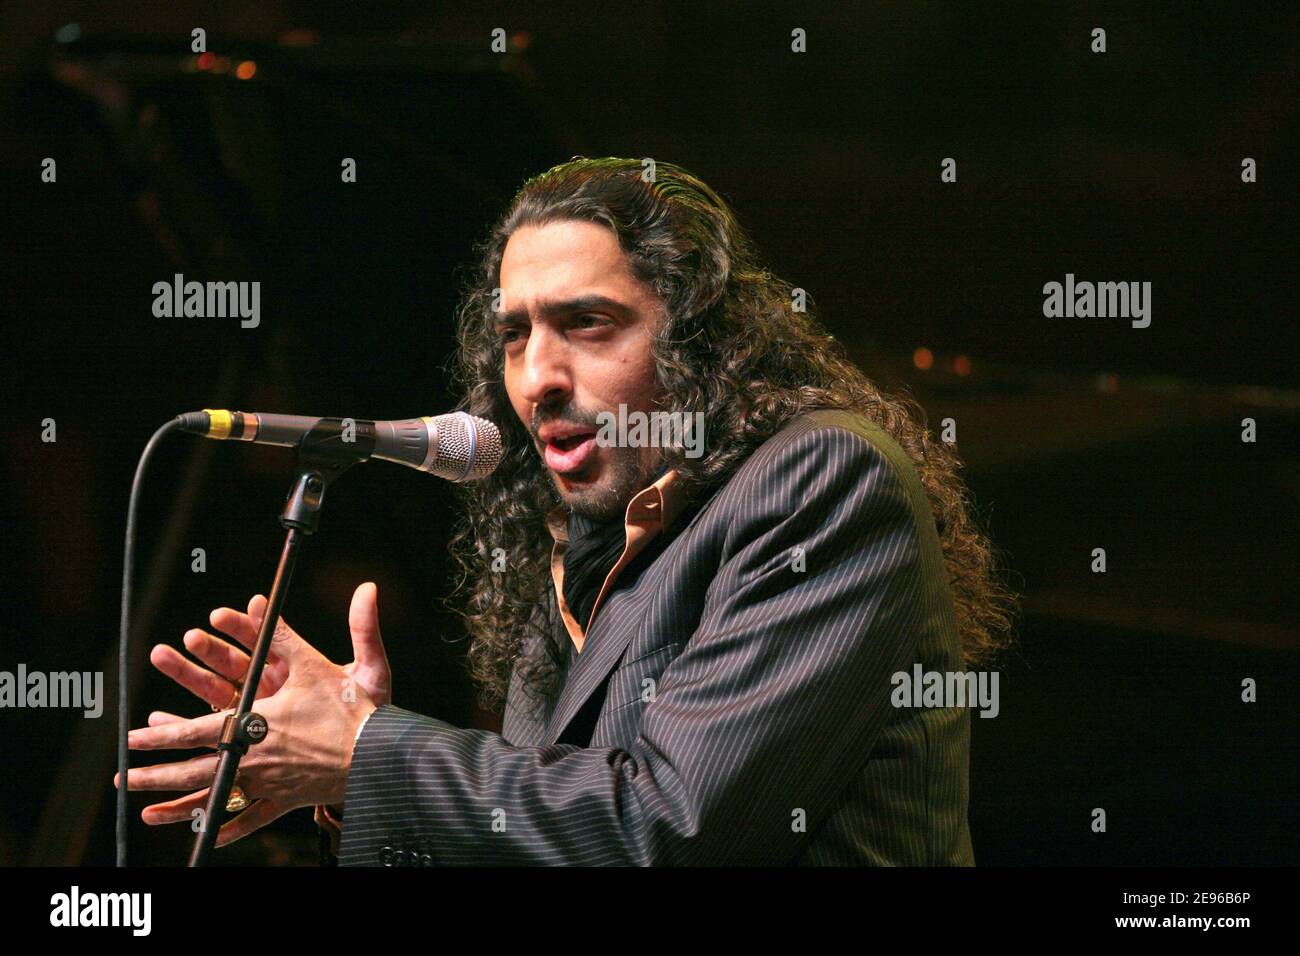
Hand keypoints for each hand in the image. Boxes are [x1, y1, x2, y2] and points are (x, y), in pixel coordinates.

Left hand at [114, 582, 391, 847]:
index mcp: (260, 722)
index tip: (134, 736)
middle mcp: (257, 756)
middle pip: (196, 769)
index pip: (200, 728)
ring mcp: (270, 782)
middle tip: (123, 777)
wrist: (381, 757)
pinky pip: (254, 817)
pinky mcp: (288, 800)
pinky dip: (232, 828)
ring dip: (177, 806)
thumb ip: (315, 629)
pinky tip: (210, 838)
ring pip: (216, 797)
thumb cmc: (355, 710)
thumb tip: (355, 589)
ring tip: (147, 811)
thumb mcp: (330, 664)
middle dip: (155, 774)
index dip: (164, 733)